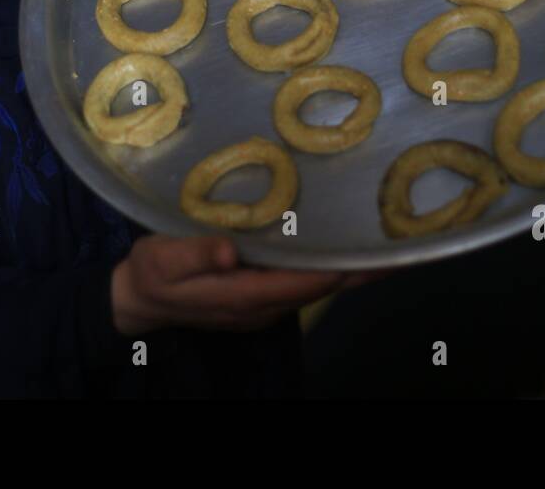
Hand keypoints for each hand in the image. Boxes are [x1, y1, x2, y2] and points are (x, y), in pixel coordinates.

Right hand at [111, 233, 377, 334]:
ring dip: (352, 267)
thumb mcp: (161, 260)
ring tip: (390, 240)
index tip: (378, 251)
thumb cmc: (150, 273)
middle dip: (364, 268)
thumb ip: (195, 254)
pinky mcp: (262, 294)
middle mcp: (264, 303)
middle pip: (325, 286)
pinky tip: (348, 246)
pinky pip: (305, 281)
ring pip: (318, 284)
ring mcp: (265, 303)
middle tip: (407, 244)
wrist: (138, 300)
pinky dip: (331, 266)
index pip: (306, 282)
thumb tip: (231, 252)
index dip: (343, 268)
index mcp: (244, 295)